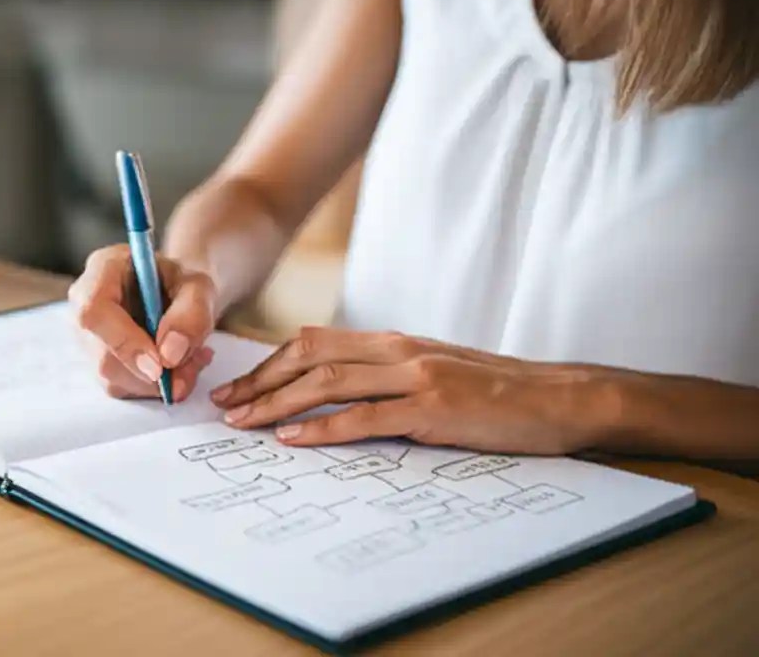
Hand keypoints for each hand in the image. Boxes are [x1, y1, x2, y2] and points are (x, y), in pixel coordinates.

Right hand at [69, 244, 217, 400]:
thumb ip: (191, 314)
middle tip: (196, 360)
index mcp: (103, 269)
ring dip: (159, 382)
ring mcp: (86, 337)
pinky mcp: (97, 362)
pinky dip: (155, 386)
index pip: (94, 311)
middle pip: (103, 355)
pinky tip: (178, 366)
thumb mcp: (199, 287)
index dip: (125, 343)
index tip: (161, 366)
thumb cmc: (182, 283)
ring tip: (193, 357)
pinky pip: (122, 388)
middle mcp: (83, 304)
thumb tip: (170, 355)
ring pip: (113, 378)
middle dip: (153, 372)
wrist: (176, 292)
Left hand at [210, 327, 607, 453]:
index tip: (238, 387)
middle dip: (259, 382)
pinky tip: (293, 442)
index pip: (314, 343)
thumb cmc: (495, 391)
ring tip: (243, 424)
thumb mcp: (433, 371)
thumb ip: (387, 375)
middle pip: (308, 357)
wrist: (559, 398)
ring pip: (328, 384)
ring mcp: (415, 377)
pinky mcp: (432, 409)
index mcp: (394, 342)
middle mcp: (397, 351)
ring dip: (277, 405)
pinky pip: (365, 418)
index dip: (269, 364)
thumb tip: (336, 394)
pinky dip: (323, 430)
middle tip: (224, 406)